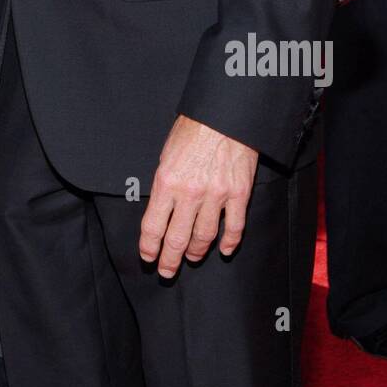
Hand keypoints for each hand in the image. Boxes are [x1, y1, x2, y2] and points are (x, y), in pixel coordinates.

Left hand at [140, 115, 258, 277]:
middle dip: (170, 260)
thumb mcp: (167, 154)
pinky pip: (234, 227)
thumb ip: (165, 184)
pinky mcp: (239, 193)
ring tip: (193, 257)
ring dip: (197, 252)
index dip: (149, 247)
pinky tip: (225, 249)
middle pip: (178, 239)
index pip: (153, 226)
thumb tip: (162, 209)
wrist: (225, 114)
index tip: (148, 257)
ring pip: (205, 237)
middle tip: (166, 271)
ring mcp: (216, 195)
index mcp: (167, 182)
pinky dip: (230, 242)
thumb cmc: (193, 129)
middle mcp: (190, 193)